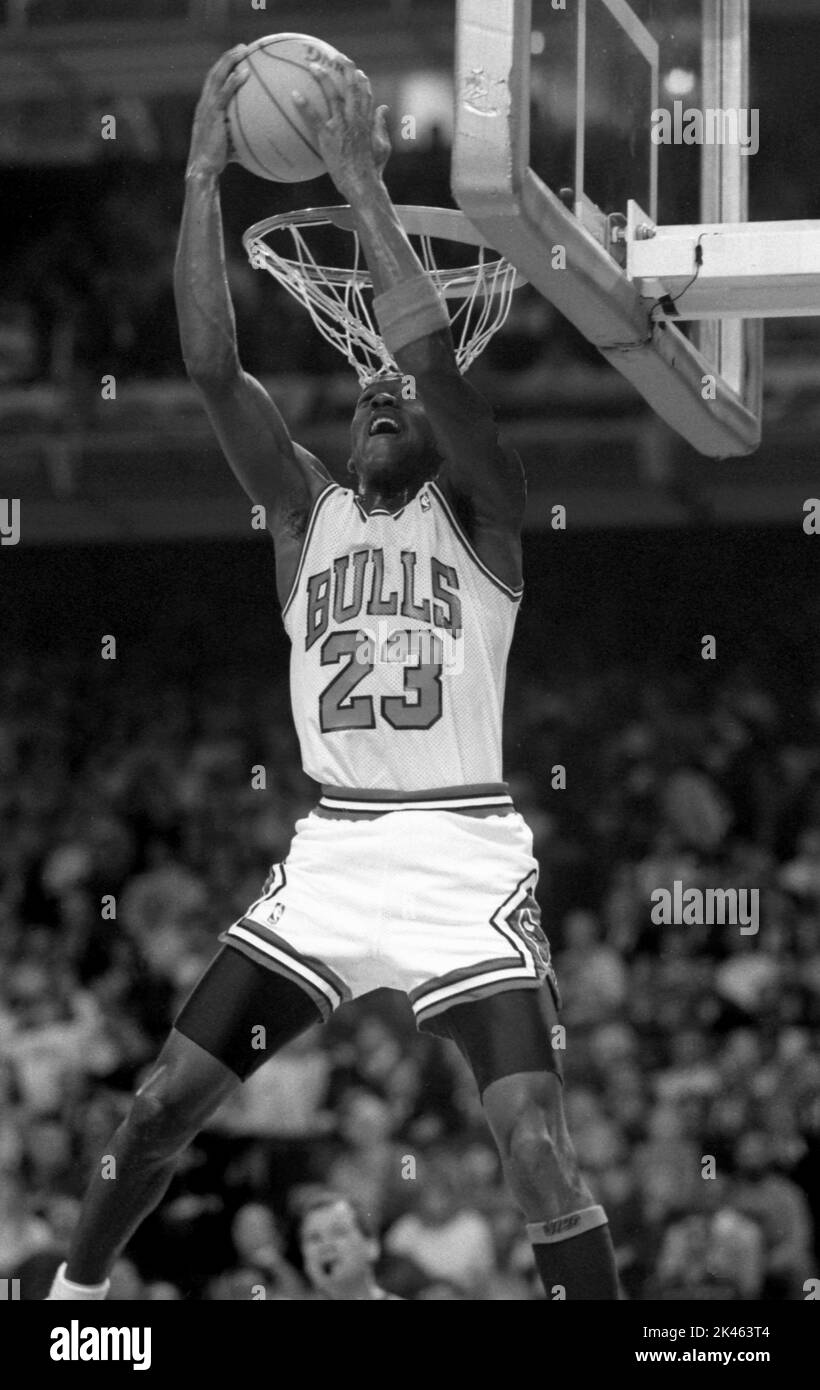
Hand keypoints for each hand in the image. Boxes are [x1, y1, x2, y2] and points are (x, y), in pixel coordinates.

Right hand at [186, 45, 249, 178]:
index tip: (237, 59)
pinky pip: (224, 94)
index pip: (214, 82)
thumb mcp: (229, 143)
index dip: (224, 68)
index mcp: (206, 108)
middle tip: (243, 48)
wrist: (203, 169)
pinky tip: (244, 73)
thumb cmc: (217, 161)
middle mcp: (204, 103)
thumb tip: (260, 136)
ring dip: (230, 61)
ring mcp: (207, 108)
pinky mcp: (212, 115)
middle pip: (215, 73)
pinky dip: (233, 81)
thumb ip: (240, 134)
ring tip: (243, 50)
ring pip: (217, 77)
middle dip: (228, 58)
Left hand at [293, 58, 390, 196]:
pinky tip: (294, 95)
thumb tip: (384, 108)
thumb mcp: (383, 147)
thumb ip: (382, 126)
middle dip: (346, 69)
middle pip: (352, 88)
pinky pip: (314, 118)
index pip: (366, 95)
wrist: (363, 185)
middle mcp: (355, 119)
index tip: (356, 71)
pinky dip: (304, 105)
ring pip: (333, 96)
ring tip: (313, 66)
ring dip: (323, 78)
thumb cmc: (373, 171)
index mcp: (367, 122)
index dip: (361, 80)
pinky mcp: (328, 137)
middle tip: (337, 56)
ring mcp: (342, 127)